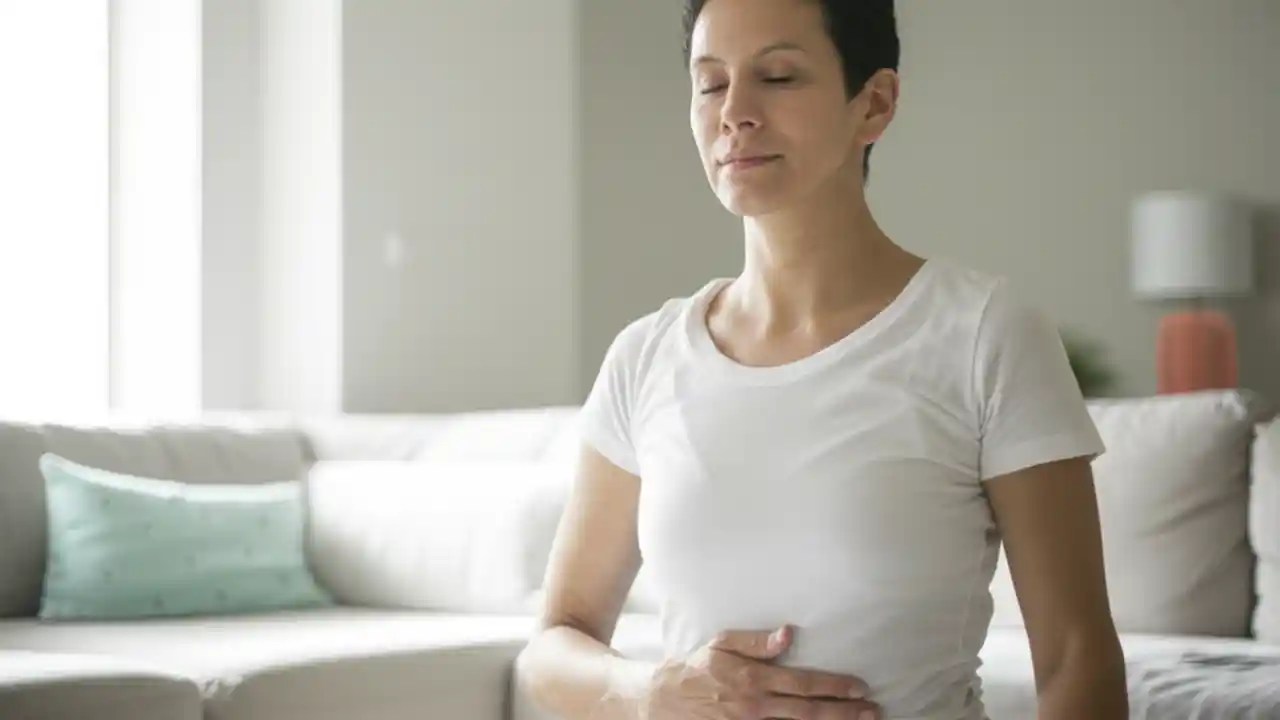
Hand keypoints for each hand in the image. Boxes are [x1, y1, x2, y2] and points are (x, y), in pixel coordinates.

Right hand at [641, 624, 879, 719]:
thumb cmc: (698, 667)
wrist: (664, 701)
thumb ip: (757, 641)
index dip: (834, 686)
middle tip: (873, 712)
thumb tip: (789, 634)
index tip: (861, 688)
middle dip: (844, 713)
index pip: (803, 684)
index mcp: (753, 679)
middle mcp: (756, 707)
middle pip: (808, 712)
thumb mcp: (723, 643)